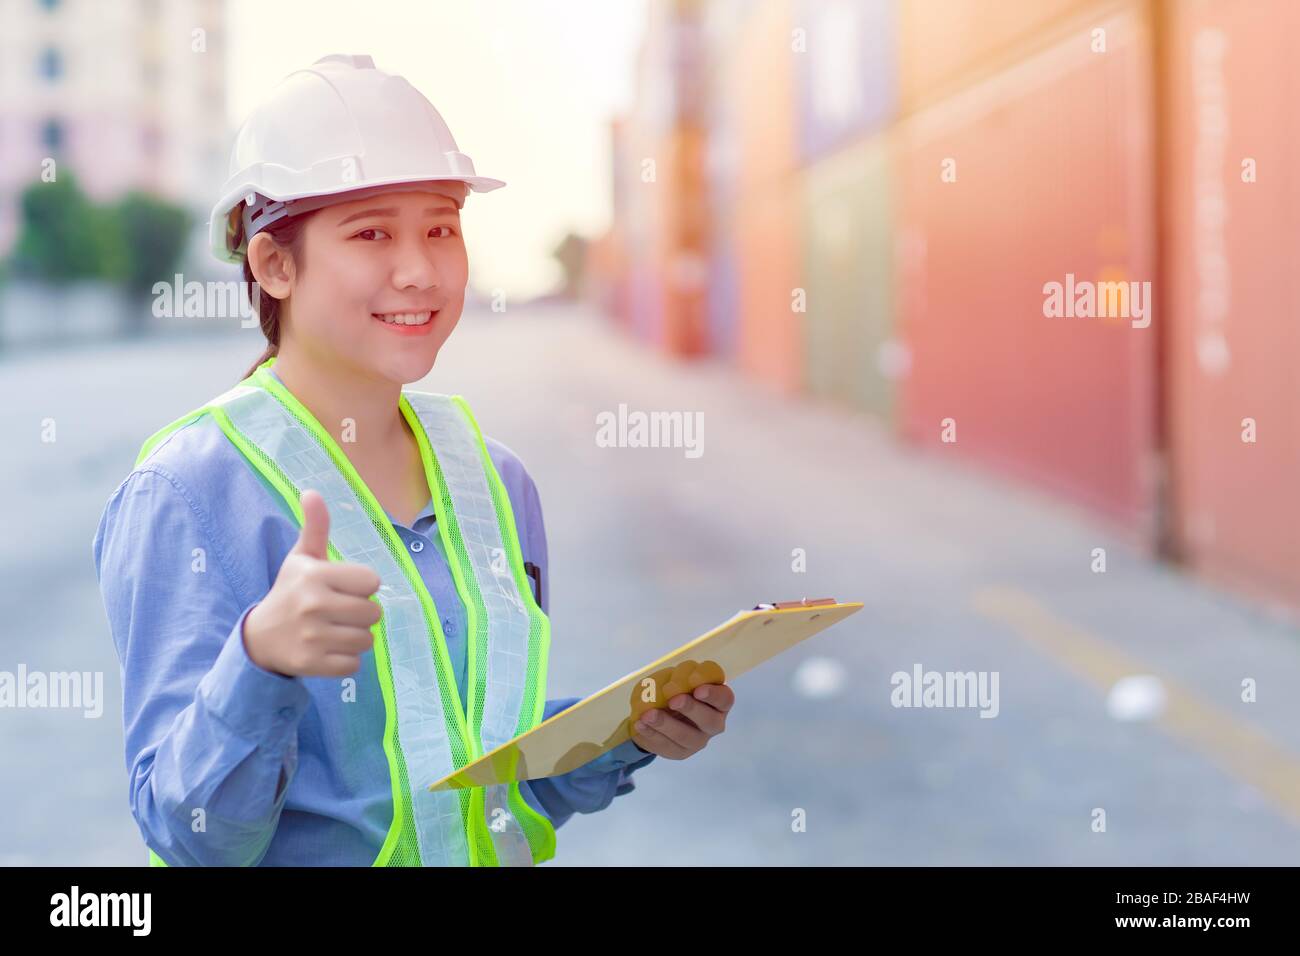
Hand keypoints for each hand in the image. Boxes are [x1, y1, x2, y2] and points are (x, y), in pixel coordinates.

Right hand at [243, 489, 381, 676]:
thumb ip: (315, 527)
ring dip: (356, 637)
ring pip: (367, 640)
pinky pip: (355, 664)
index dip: (362, 585)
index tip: (343, 588)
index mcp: (315, 575)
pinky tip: (327, 649)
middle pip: (374, 613)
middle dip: (362, 613)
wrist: (260, 639)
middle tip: (339, 612)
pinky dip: (346, 660)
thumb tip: (312, 492)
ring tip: (334, 630)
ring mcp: (312, 636)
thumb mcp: (301, 558)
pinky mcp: (312, 664)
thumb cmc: (291, 592)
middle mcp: (313, 604)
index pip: (372, 581)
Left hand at [631, 683, 733, 758]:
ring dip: (665, 725)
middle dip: (690, 709)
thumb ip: (681, 677)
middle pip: (708, 721)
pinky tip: (640, 724)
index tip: (698, 689)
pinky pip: (666, 747)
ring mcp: (697, 741)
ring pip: (685, 737)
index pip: (724, 699)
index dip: (713, 695)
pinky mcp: (680, 752)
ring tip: (647, 715)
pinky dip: (651, 735)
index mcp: (718, 702)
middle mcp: (713, 724)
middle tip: (674, 700)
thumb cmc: (677, 689)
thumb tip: (672, 686)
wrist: (662, 711)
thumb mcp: (680, 678)